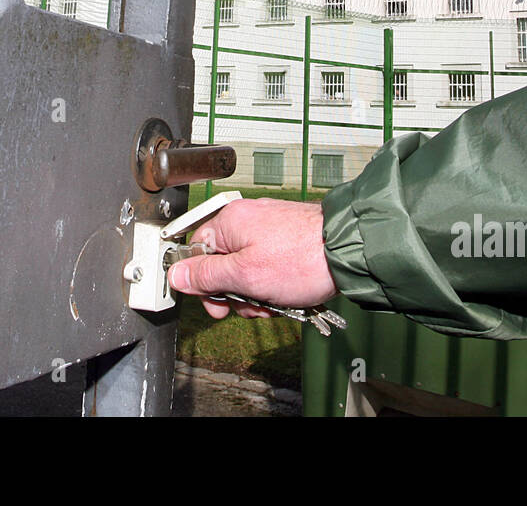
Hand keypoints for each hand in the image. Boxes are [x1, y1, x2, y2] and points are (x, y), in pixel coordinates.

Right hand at [166, 198, 336, 319]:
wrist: (349, 250)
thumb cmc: (302, 259)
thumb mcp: (245, 275)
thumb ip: (207, 275)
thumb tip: (177, 275)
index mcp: (229, 222)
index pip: (197, 253)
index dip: (204, 284)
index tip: (217, 305)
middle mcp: (246, 220)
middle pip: (222, 264)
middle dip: (236, 293)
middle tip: (253, 306)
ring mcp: (268, 229)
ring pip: (246, 270)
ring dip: (257, 294)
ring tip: (276, 301)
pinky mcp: (286, 239)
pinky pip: (266, 266)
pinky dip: (273, 284)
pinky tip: (287, 295)